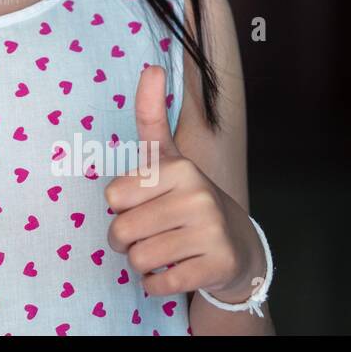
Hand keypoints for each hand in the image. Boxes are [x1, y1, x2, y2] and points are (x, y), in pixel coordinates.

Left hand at [103, 65, 262, 302]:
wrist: (237, 246)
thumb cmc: (187, 199)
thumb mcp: (167, 157)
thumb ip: (151, 115)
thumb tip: (151, 67)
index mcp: (179, 168)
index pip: (113, 196)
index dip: (120, 207)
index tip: (142, 203)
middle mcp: (197, 195)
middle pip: (121, 231)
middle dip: (125, 239)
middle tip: (150, 233)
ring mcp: (211, 231)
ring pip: (138, 258)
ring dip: (141, 262)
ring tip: (164, 250)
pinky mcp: (217, 265)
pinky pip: (159, 283)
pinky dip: (157, 284)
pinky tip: (176, 270)